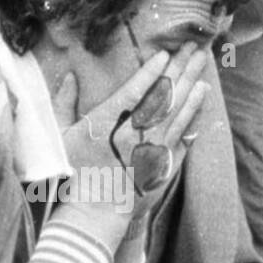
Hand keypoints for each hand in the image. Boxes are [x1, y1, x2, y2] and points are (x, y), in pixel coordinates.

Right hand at [52, 47, 210, 231]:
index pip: (136, 90)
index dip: (152, 71)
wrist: (93, 213)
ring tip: (202, 71)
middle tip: (194, 50)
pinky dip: (193, 120)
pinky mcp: (164, 165)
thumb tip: (70, 77)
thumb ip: (64, 104)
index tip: (165, 54)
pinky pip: (183, 138)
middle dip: (181, 70)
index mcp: (109, 123)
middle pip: (164, 96)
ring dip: (192, 90)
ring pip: (178, 114)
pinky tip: (201, 104)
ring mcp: (153, 150)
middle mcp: (135, 133)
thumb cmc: (73, 174)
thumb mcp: (60, 137)